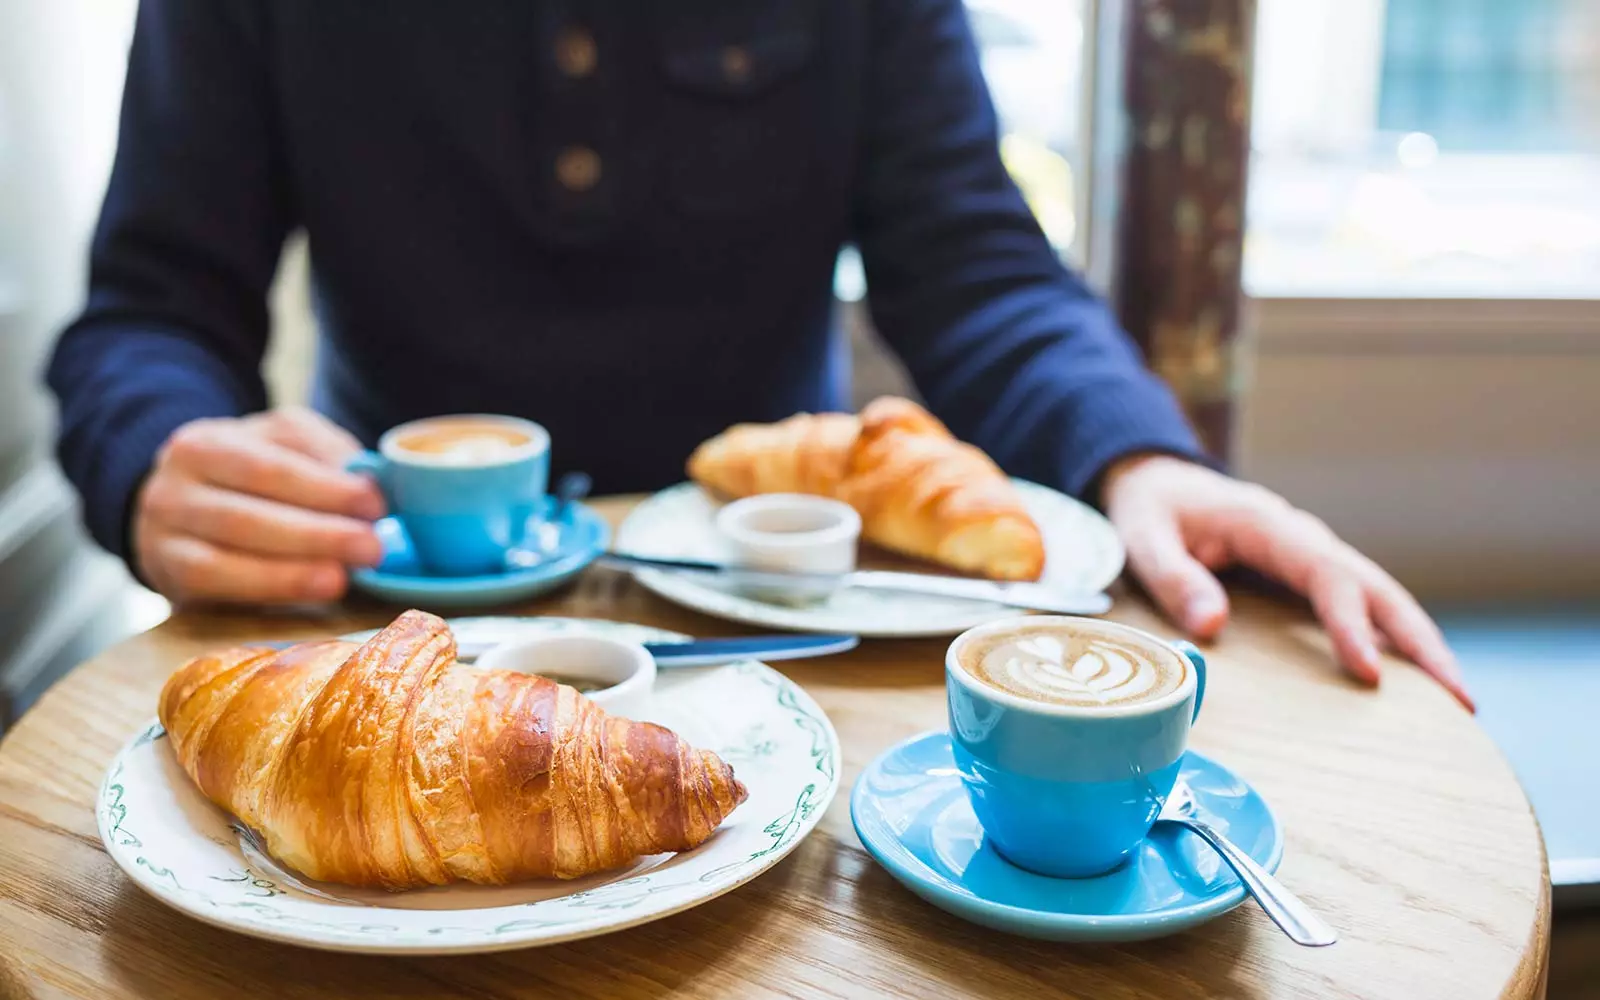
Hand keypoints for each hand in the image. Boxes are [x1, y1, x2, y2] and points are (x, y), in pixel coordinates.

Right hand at [134, 407, 385, 604]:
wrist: (183, 507)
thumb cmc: (250, 474)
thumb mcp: (284, 445)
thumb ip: (324, 454)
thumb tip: (372, 481)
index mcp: (207, 443)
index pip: (268, 467)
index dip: (325, 488)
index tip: (374, 505)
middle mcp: (174, 485)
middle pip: (247, 514)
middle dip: (316, 534)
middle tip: (370, 548)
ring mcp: (164, 533)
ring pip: (228, 554)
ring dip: (293, 569)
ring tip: (343, 577)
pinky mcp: (169, 575)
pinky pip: (216, 583)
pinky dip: (268, 587)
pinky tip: (312, 590)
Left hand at [1101, 454, 1472, 710]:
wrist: (1155, 479)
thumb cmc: (1150, 509)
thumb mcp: (1143, 537)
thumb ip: (1174, 577)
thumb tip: (1212, 625)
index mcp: (1268, 526)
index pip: (1326, 575)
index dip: (1350, 623)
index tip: (1371, 672)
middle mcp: (1303, 539)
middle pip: (1377, 587)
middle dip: (1421, 641)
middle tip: (1462, 699)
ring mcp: (1312, 556)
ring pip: (1381, 597)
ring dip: (1420, 644)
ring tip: (1460, 701)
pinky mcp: (1309, 575)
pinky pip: (1362, 606)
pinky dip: (1394, 639)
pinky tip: (1416, 682)